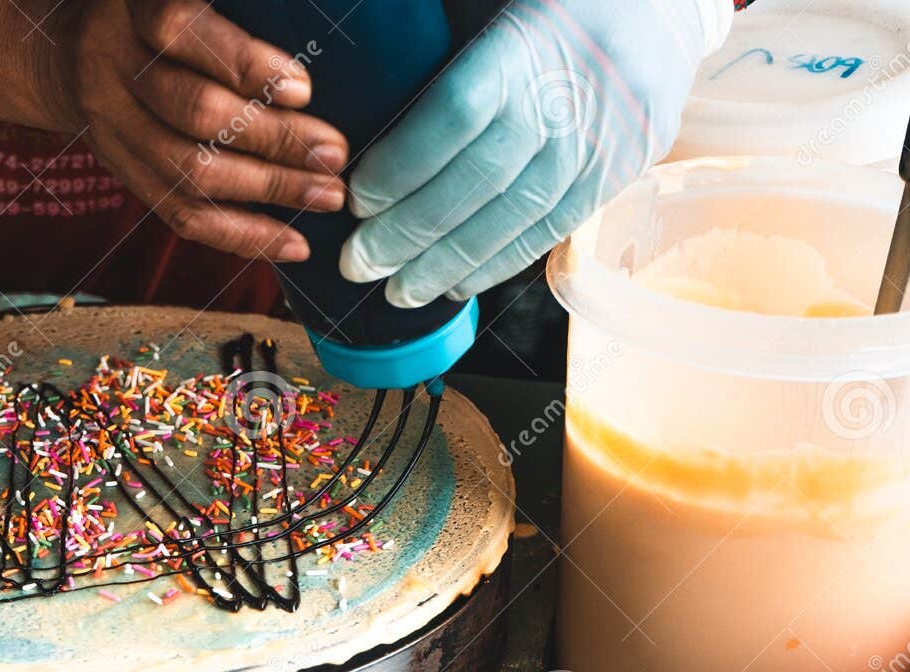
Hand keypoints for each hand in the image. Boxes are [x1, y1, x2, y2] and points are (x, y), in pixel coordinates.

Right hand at [49, 0, 349, 261]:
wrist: (67, 57)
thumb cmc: (149, 22)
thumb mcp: (176, 3)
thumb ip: (225, 26)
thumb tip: (300, 72)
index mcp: (131, 10)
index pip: (178, 30)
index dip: (242, 62)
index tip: (303, 88)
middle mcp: (114, 70)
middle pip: (194, 111)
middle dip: (274, 138)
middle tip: (334, 153)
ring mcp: (113, 129)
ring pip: (191, 172)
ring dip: (270, 189)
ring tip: (327, 194)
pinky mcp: (125, 175)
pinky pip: (182, 217)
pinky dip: (243, 236)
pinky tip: (293, 244)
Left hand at [339, 0, 731, 305]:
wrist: (662, 6)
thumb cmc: (551, 3)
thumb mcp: (491, 0)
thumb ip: (437, 40)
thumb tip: (367, 99)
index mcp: (530, 37)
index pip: (458, 112)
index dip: (404, 163)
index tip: (359, 199)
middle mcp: (572, 92)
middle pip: (481, 177)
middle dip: (412, 231)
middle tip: (359, 265)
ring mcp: (604, 136)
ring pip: (516, 214)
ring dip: (449, 261)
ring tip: (399, 291)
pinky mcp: (623, 169)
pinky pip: (553, 227)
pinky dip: (500, 262)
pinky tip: (455, 284)